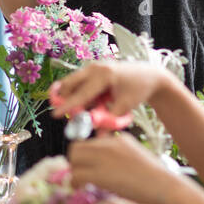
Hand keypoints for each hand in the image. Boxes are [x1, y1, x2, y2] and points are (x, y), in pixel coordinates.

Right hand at [49, 61, 169, 119]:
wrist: (148, 75)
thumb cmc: (138, 89)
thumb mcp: (126, 106)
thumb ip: (110, 121)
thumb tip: (99, 136)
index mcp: (104, 75)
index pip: (81, 93)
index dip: (67, 106)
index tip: (55, 114)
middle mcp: (95, 68)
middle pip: (69, 85)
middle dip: (65, 100)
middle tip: (71, 115)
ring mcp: (92, 67)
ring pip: (71, 84)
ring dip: (73, 98)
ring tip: (92, 108)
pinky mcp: (91, 70)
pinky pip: (77, 84)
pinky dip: (79, 94)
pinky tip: (94, 101)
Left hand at [67, 133, 185, 203]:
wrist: (165, 186)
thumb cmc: (155, 176)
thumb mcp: (135, 155)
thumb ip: (118, 154)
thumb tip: (102, 162)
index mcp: (118, 139)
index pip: (90, 142)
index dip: (84, 155)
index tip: (86, 165)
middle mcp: (108, 144)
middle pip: (76, 147)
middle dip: (75, 162)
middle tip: (80, 174)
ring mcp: (104, 157)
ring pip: (73, 159)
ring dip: (74, 171)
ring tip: (79, 182)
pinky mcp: (101, 173)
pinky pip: (76, 175)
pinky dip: (74, 182)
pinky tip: (79, 188)